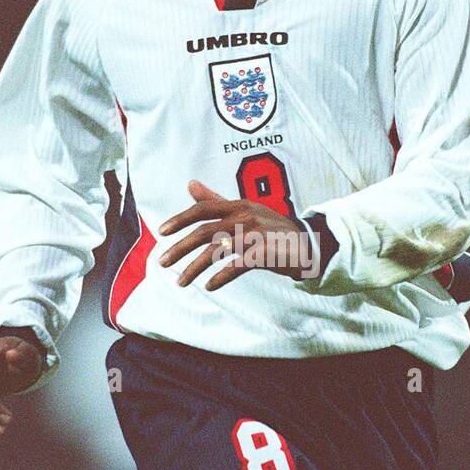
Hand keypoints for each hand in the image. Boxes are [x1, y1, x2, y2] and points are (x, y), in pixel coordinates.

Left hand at [158, 180, 316, 290]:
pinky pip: (236, 266)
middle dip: (179, 248)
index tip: (161, 231)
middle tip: (162, 262)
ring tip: (180, 282)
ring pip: (216, 251)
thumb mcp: (245, 210)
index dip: (180, 219)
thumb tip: (190, 184)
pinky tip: (209, 286)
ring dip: (194, 268)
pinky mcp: (265, 252)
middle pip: (204, 232)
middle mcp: (245, 216)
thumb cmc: (271, 229)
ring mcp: (256, 234)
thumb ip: (216, 200)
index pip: (202, 209)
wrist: (308, 245)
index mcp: (238, 205)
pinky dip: (221, 277)